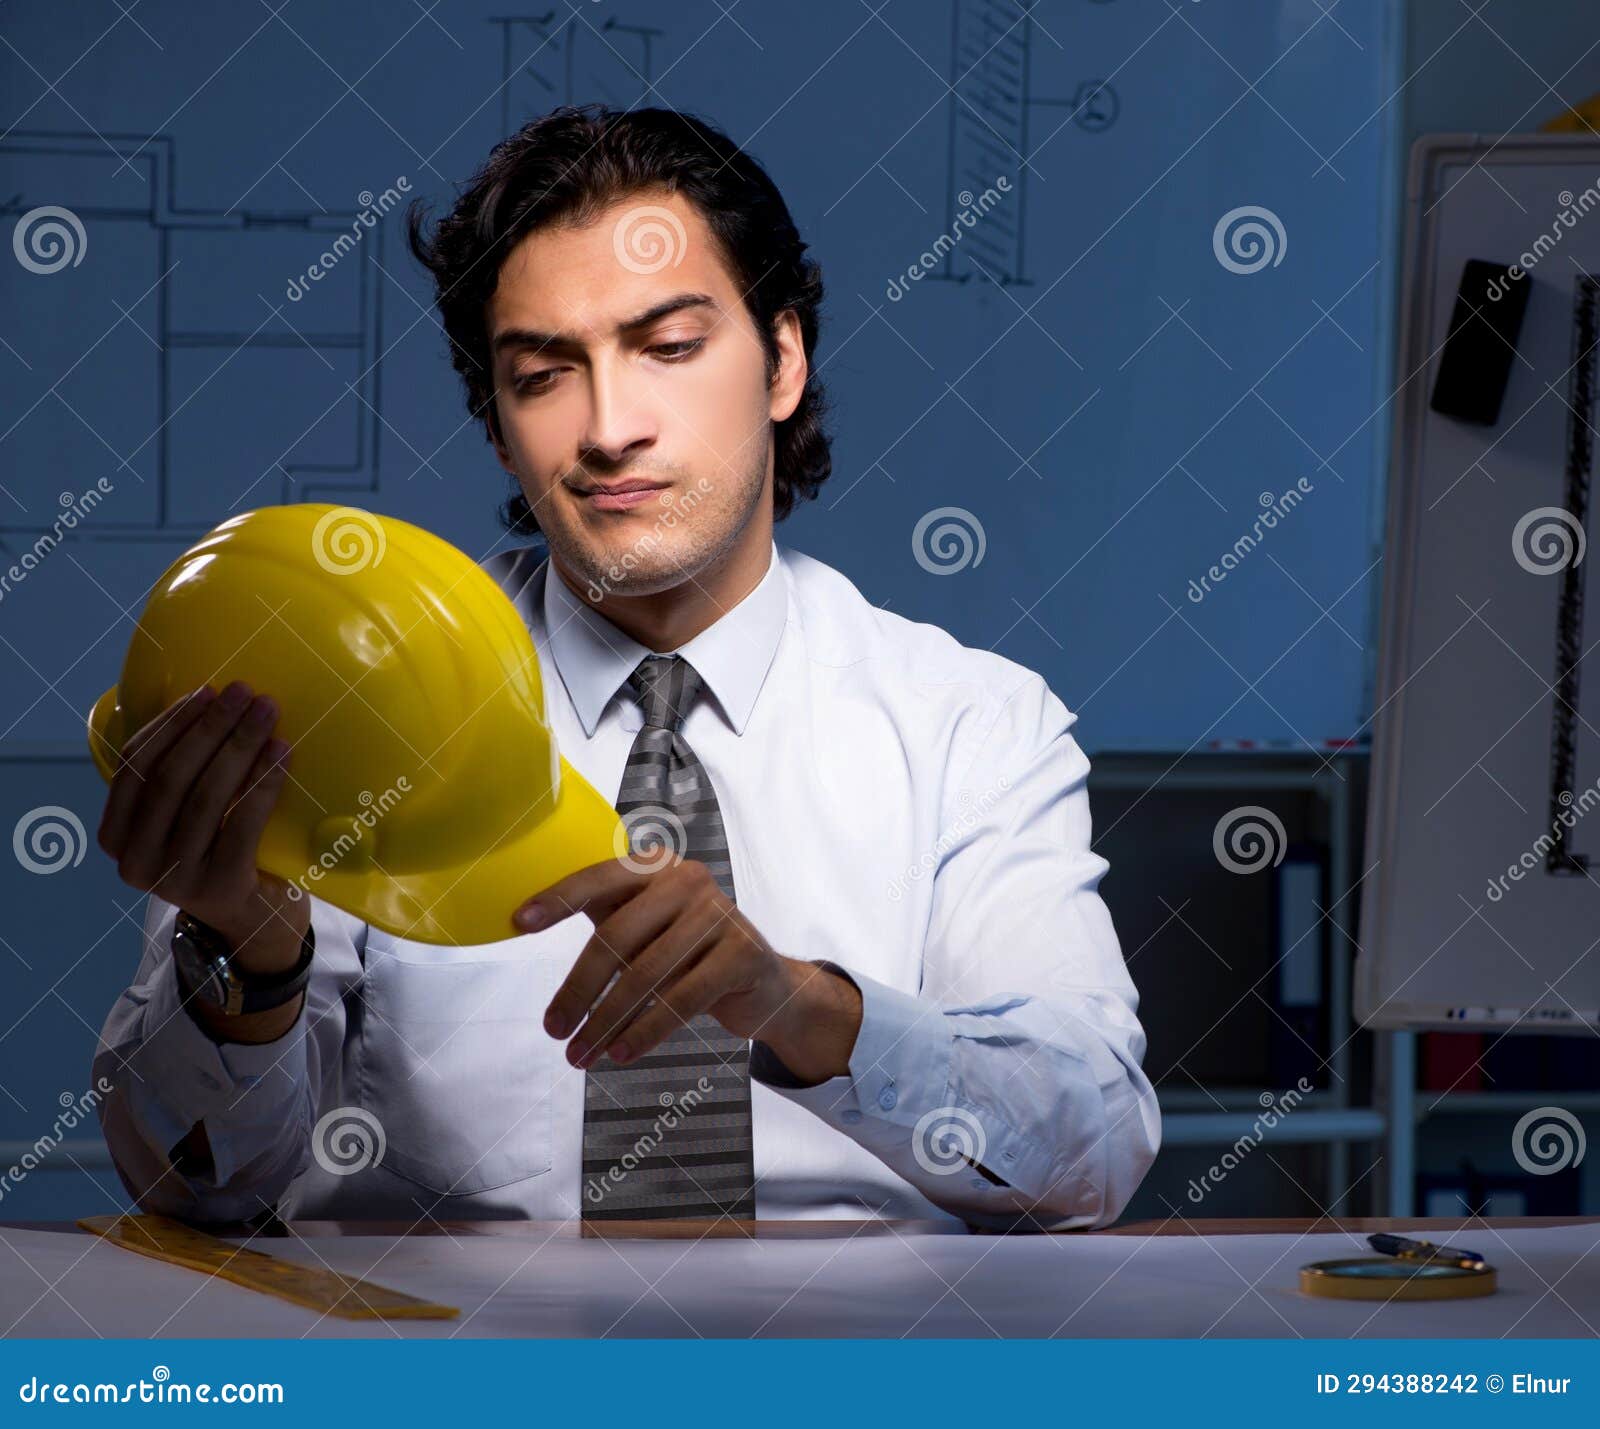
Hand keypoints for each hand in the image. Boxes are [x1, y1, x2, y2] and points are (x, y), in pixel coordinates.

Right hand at [97, 680, 308, 981]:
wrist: (253, 921)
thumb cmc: (219, 853)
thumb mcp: (183, 819)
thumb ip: (179, 778)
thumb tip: (208, 704)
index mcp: (116, 836)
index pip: (133, 767)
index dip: (169, 724)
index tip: (205, 691)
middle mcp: (134, 860)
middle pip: (170, 777)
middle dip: (209, 727)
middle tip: (244, 693)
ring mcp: (174, 878)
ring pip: (205, 797)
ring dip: (239, 746)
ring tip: (266, 714)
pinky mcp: (218, 887)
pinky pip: (242, 822)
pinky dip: (263, 782)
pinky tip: (281, 752)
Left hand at [515, 854, 861, 1083]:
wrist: (762, 983)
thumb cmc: (688, 952)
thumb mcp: (647, 926)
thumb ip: (604, 915)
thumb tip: (525, 920)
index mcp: (656, 866)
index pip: (599, 877)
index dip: (558, 898)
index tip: (519, 923)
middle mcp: (688, 880)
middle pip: (616, 937)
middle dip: (578, 990)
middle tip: (554, 1030)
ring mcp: (719, 914)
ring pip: (645, 975)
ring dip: (605, 1022)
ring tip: (581, 1055)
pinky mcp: (742, 953)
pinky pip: (681, 999)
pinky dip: (645, 1031)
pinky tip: (622, 1052)